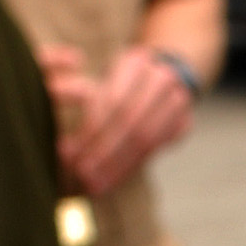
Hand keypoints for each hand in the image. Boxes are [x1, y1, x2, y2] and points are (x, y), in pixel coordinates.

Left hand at [46, 44, 195, 196]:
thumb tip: (60, 132)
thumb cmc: (120, 80)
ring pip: (145, 140)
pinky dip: (130, 167)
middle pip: (130, 122)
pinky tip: (112, 180)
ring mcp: (178, 100)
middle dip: (102, 152)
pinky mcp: (184, 122)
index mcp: (135, 62)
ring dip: (116, 165)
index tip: (65, 152)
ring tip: (93, 183)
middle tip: (79, 173)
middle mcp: (161, 79)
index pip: (113, 102)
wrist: (165, 72)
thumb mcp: (103, 79)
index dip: (90, 130)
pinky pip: (155, 150)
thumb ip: (88, 102)